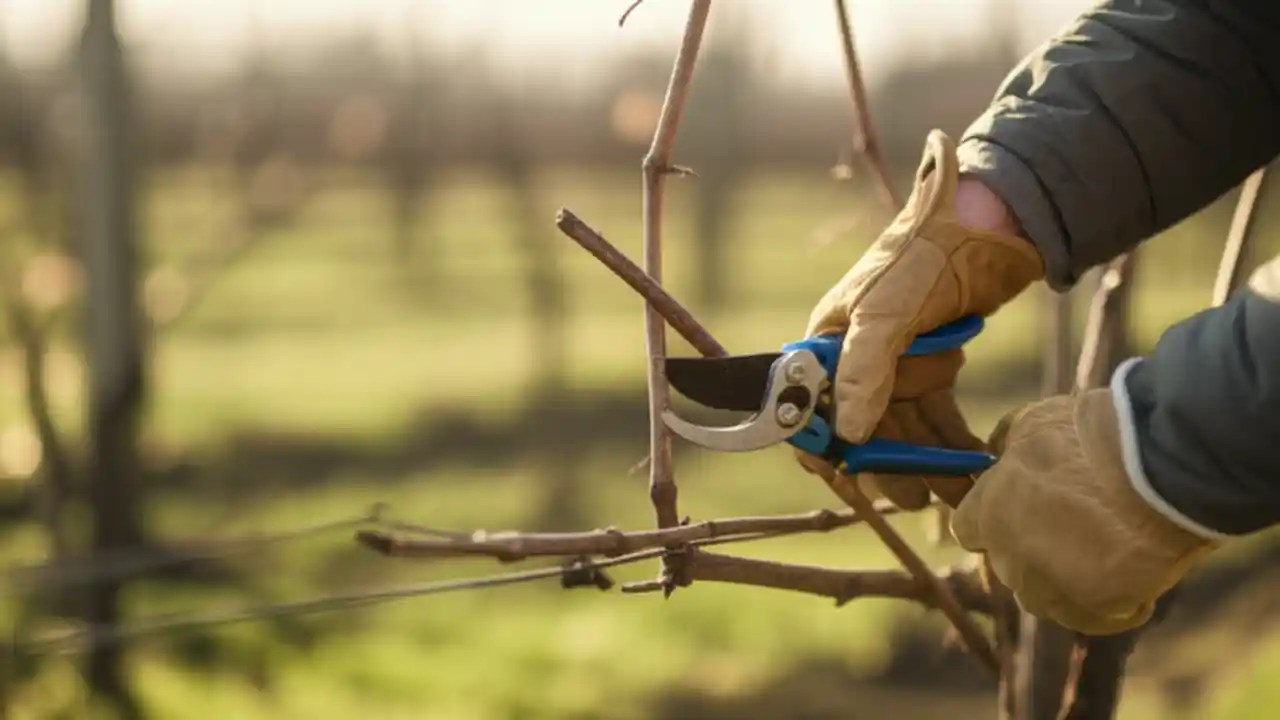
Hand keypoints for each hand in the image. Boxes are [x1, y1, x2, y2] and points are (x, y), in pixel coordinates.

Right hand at [797, 130, 1042, 508]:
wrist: (987, 226)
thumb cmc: (921, 259)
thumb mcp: (885, 313)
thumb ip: (863, 372)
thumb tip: (846, 434)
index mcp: (827, 343)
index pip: (811, 407)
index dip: (824, 446)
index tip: (847, 480)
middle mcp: (855, 360)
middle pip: (862, 428)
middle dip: (889, 465)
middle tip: (915, 499)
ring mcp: (894, 368)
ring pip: (904, 429)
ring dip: (928, 463)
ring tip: (957, 497)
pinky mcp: (932, 371)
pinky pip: (937, 418)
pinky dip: (954, 442)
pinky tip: (974, 465)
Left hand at [951, 389, 1216, 634]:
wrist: (1156, 469)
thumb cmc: (1091, 438)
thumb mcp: (1034, 421)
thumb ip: (1006, 443)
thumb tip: (997, 451)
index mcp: (989, 513)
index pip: (966, 528)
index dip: (990, 519)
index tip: (1014, 509)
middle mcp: (1010, 558)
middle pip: (1008, 563)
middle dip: (1031, 548)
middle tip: (1074, 524)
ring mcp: (1051, 590)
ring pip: (1045, 596)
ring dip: (1065, 580)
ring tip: (1104, 551)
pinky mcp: (1095, 611)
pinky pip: (1091, 617)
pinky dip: (1108, 604)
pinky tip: (1131, 577)